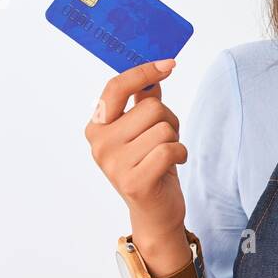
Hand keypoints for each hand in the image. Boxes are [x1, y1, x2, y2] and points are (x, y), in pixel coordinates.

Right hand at [85, 59, 189, 245]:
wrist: (154, 212)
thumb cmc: (150, 166)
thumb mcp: (144, 131)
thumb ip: (143, 102)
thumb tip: (152, 75)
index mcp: (97, 126)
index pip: (117, 87)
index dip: (144, 72)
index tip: (168, 65)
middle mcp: (100, 143)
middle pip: (151, 107)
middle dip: (169, 120)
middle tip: (165, 139)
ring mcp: (114, 164)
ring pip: (163, 128)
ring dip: (175, 138)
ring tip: (167, 155)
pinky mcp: (134, 181)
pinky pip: (170, 149)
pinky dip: (180, 154)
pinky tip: (173, 165)